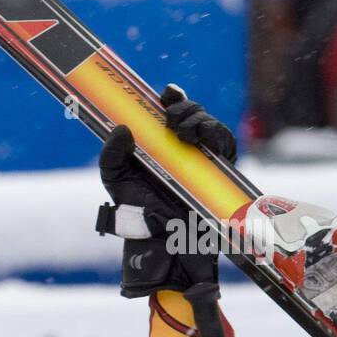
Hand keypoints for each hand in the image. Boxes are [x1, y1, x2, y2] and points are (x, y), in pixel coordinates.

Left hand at [96, 86, 236, 295]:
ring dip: (199, 118)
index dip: (172, 98)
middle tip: (171, 118)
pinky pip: (225, 144)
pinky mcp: (219, 172)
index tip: (166, 93)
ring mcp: (202, 160)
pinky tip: (201, 136)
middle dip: (185, 107)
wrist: (162, 243)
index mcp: (158, 146)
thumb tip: (122, 129)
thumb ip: (111, 156)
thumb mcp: (116, 181)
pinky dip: (216, 133)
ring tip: (184, 130)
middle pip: (192, 113)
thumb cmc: (137, 214)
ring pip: (210, 125)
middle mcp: (182, 149)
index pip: (169, 113)